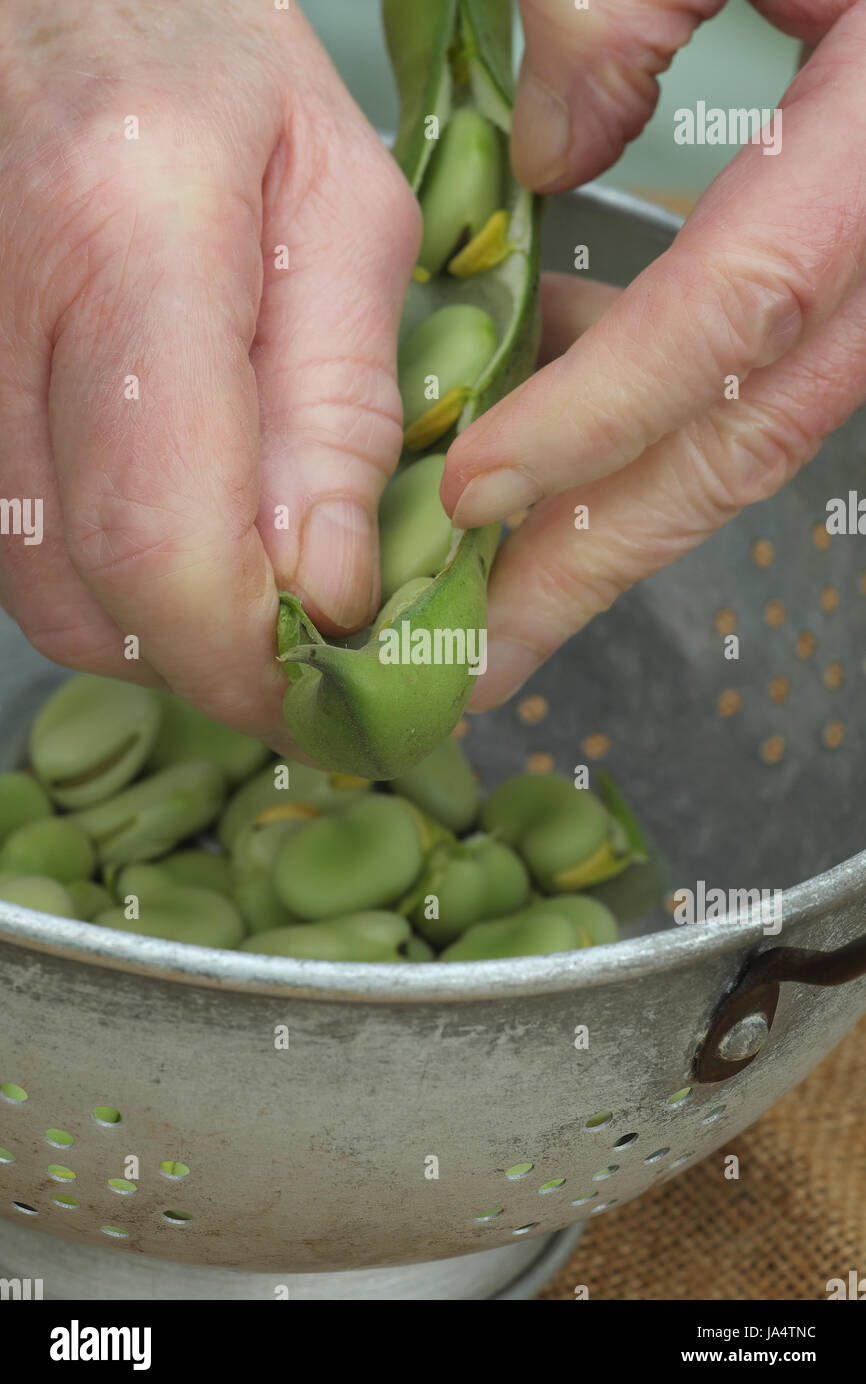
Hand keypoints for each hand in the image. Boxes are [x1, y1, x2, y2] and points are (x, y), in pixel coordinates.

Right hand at [0, 0, 419, 749]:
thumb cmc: (218, 74)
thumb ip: (341, 406)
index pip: (160, 537)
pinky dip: (103, 568)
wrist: (58, 7)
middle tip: (301, 643)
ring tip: (246, 566)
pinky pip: (12, 542)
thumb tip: (328, 592)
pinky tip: (170, 513)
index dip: (243, 659)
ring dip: (155, 621)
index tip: (324, 697)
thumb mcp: (341, 206)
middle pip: (81, 595)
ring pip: (37, 591)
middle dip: (208, 658)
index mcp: (125, 232)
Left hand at [442, 0, 865, 709]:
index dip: (594, 416)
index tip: (472, 488)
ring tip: (495, 588)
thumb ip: (628, 10)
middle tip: (478, 656)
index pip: (730, 313)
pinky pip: (758, 387)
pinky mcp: (861, 291)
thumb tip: (543, 162)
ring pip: (751, 437)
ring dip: (612, 520)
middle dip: (594, 560)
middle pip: (744, 441)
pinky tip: (552, 434)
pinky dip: (647, 431)